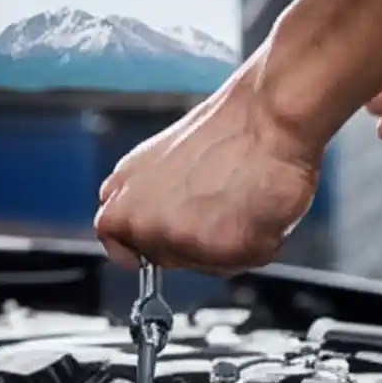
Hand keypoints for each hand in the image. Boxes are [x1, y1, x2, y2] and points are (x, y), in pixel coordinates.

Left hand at [94, 71, 321, 273]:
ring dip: (223, 245)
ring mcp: (178, 240)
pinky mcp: (218, 250)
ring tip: (237, 202)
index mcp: (122, 202)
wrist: (268, 118)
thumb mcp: (157, 161)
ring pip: (203, 264)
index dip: (136, 245)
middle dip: (187, 242)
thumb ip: (143, 199)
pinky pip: (239, 262)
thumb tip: (150, 220)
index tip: (147, 249)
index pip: (114, 242)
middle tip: (214, 209)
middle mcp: (142, 225)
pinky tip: (256, 210)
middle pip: (163, 258)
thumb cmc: (224, 133)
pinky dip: (254, 244)